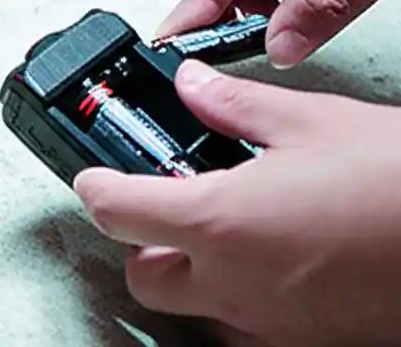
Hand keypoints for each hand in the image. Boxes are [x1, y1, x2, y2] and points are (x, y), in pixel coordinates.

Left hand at [74, 60, 400, 346]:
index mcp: (219, 224)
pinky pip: (247, 325)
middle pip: (144, 276)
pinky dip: (239, 293)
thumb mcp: (311, 122)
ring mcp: (270, 321)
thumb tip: (193, 86)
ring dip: (190, 272)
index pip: (115, 211)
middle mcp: (233, 283)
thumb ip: (234, 105)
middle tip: (167, 200)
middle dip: (142, 241)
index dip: (95, 185)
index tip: (95, 172)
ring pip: (193, 307)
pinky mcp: (307, 339)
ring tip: (225, 226)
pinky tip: (272, 256)